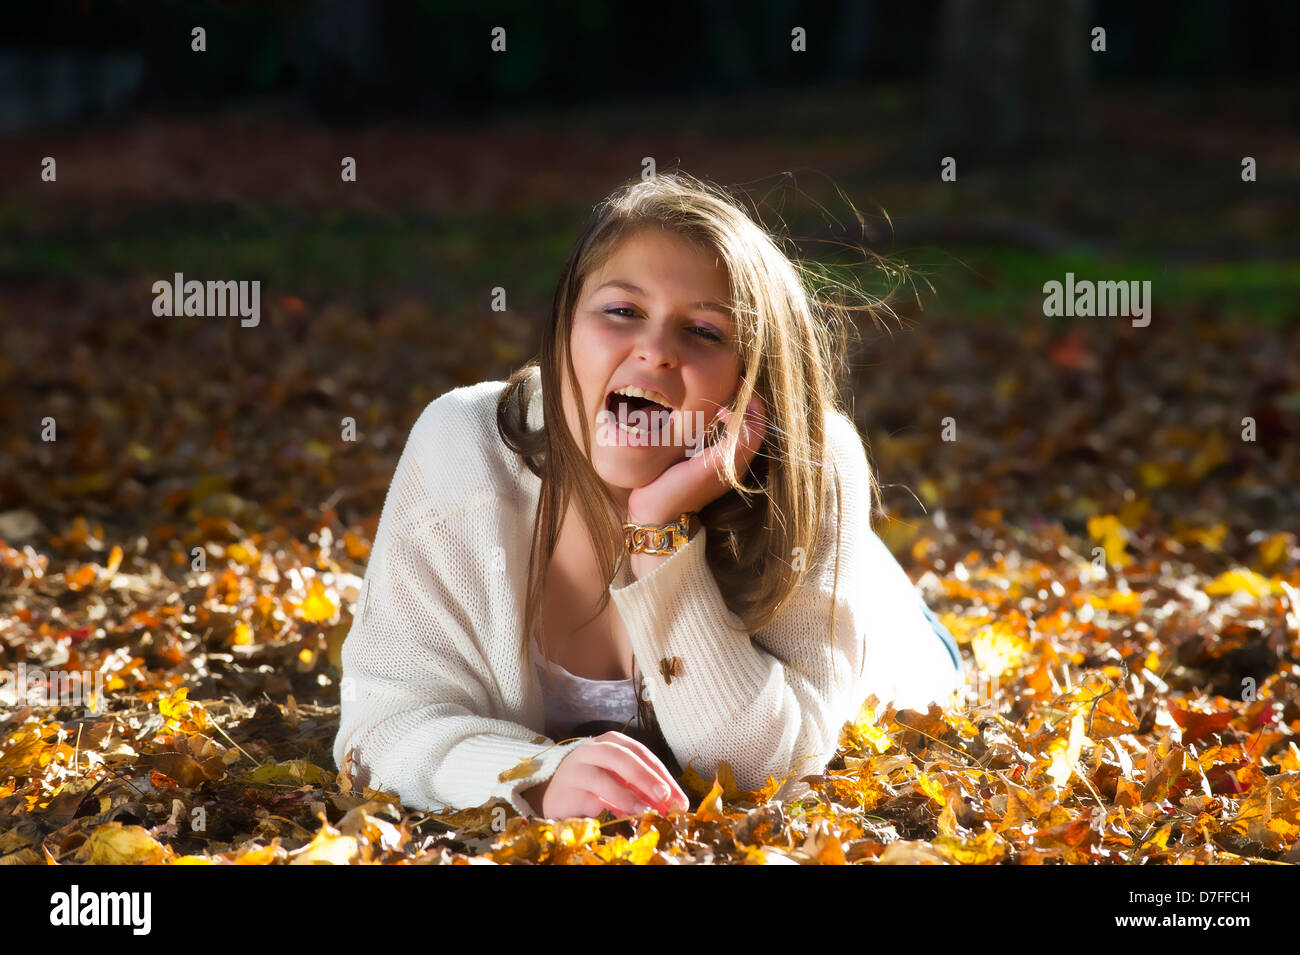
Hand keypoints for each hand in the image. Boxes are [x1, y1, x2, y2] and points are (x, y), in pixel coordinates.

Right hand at [523, 731, 690, 818]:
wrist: (556, 797)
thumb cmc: (593, 786)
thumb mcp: (620, 781)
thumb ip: (642, 788)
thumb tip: (672, 804)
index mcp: (612, 742)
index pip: (642, 753)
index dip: (662, 774)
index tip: (680, 797)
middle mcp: (594, 749)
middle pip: (623, 757)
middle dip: (646, 776)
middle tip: (664, 796)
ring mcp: (578, 767)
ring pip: (604, 775)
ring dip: (628, 794)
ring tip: (646, 810)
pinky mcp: (567, 788)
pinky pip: (590, 796)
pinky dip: (609, 806)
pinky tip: (624, 816)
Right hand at [626, 391, 766, 525]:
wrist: (654, 519)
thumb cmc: (673, 494)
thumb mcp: (701, 470)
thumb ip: (726, 449)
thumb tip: (743, 421)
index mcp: (732, 466)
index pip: (756, 429)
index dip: (751, 406)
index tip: (733, 390)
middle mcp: (730, 466)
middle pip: (751, 429)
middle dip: (746, 404)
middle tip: (731, 384)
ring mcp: (718, 466)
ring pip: (738, 432)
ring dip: (734, 411)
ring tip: (720, 393)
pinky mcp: (704, 465)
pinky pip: (722, 437)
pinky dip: (720, 421)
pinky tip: (703, 413)